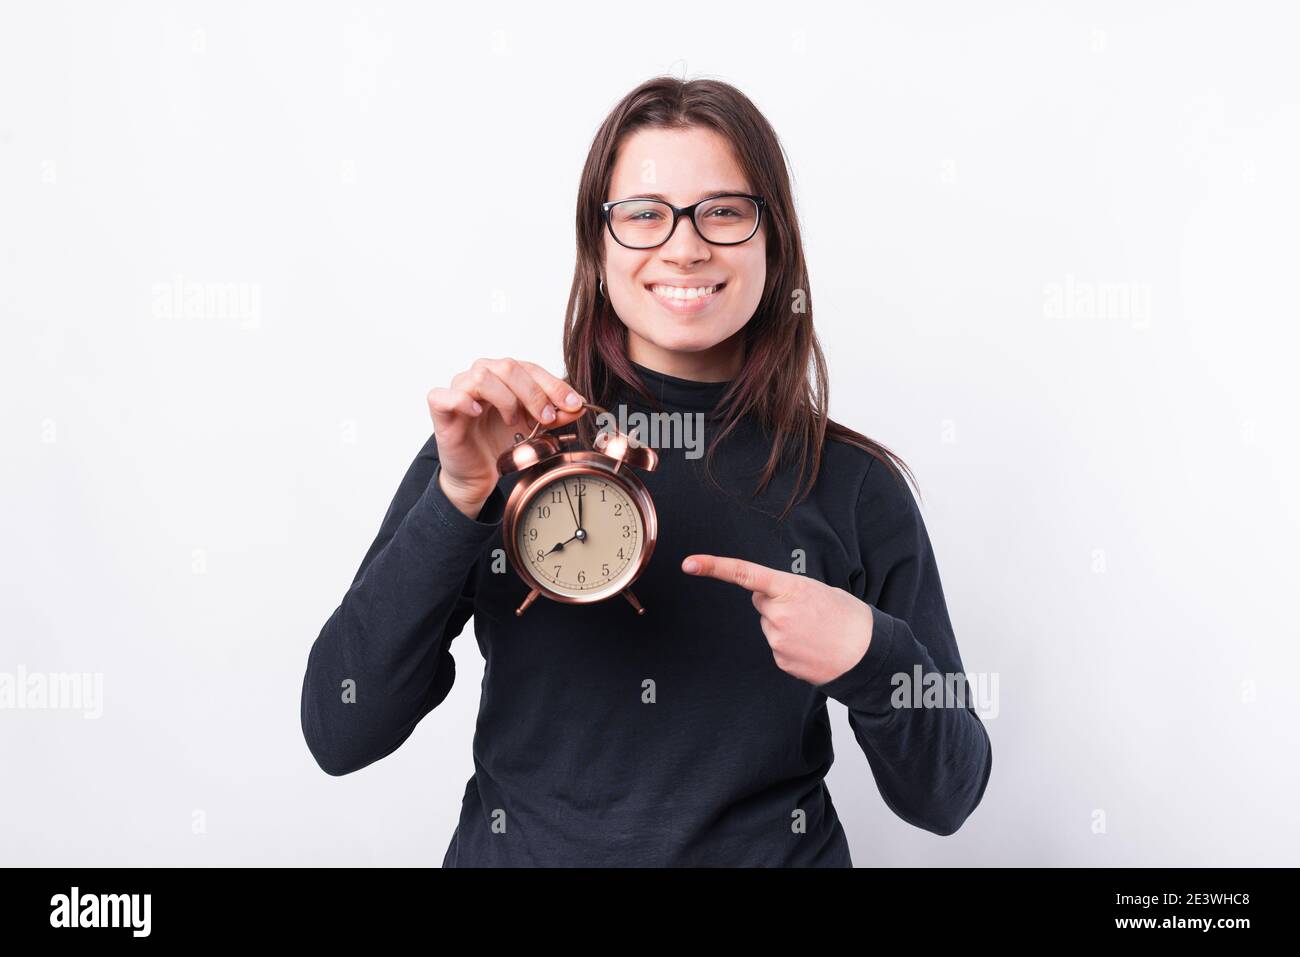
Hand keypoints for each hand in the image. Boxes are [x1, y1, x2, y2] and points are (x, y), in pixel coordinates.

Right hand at [427, 357, 586, 516]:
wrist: (477, 473)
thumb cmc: (500, 443)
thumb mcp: (535, 428)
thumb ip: (555, 415)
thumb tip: (578, 406)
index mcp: (503, 375)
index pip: (530, 368)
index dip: (553, 385)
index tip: (572, 404)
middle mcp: (481, 376)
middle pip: (507, 367)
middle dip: (533, 392)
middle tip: (545, 417)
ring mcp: (458, 390)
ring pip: (481, 376)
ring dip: (505, 399)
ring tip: (512, 421)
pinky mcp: (440, 409)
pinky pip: (444, 395)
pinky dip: (463, 401)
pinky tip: (477, 413)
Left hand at [681, 554, 873, 686]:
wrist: (867, 653)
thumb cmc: (848, 617)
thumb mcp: (819, 591)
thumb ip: (787, 591)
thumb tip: (766, 601)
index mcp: (789, 588)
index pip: (744, 573)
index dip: (713, 567)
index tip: (689, 564)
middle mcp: (778, 614)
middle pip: (761, 602)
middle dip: (778, 603)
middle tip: (809, 611)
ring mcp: (777, 639)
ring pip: (770, 625)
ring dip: (786, 625)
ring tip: (815, 630)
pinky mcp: (780, 660)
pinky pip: (778, 645)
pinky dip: (792, 645)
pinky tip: (812, 646)